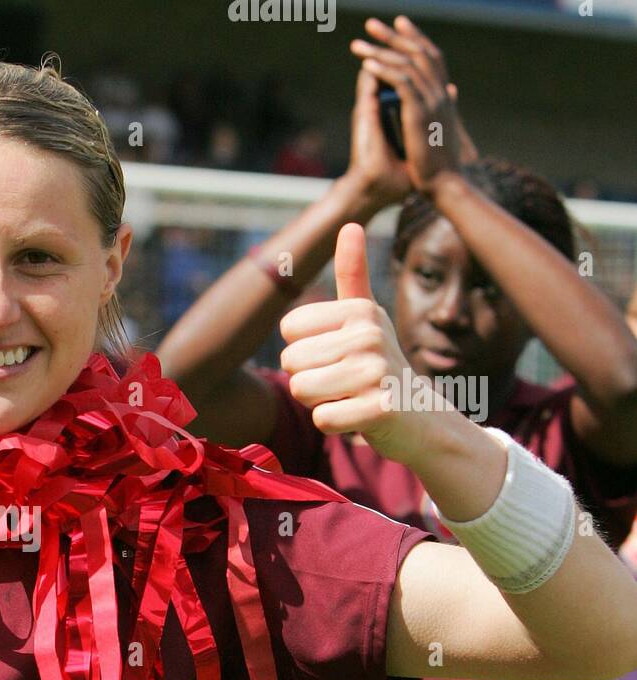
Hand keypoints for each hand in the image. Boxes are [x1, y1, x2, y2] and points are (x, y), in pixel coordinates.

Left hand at [280, 223, 437, 466]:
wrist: (422, 417)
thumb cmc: (380, 365)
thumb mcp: (368, 317)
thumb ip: (354, 275)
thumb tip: (350, 224)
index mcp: (360, 310)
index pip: (289, 328)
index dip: (303, 349)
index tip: (335, 355)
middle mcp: (370, 335)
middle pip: (291, 363)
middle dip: (309, 380)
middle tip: (344, 382)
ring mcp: (377, 373)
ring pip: (301, 390)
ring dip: (319, 402)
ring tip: (350, 397)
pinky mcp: (379, 411)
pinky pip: (321, 419)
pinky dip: (334, 425)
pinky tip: (359, 417)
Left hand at [350, 15, 477, 193]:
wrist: (443, 184)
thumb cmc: (440, 163)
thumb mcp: (442, 129)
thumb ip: (444, 106)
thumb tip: (451, 90)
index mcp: (442, 96)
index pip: (431, 57)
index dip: (416, 38)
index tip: (400, 24)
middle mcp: (439, 93)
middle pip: (418, 52)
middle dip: (394, 36)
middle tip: (372, 23)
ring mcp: (432, 101)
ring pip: (407, 64)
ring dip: (382, 50)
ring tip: (359, 42)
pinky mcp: (421, 113)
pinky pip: (402, 83)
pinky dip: (385, 72)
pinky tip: (368, 65)